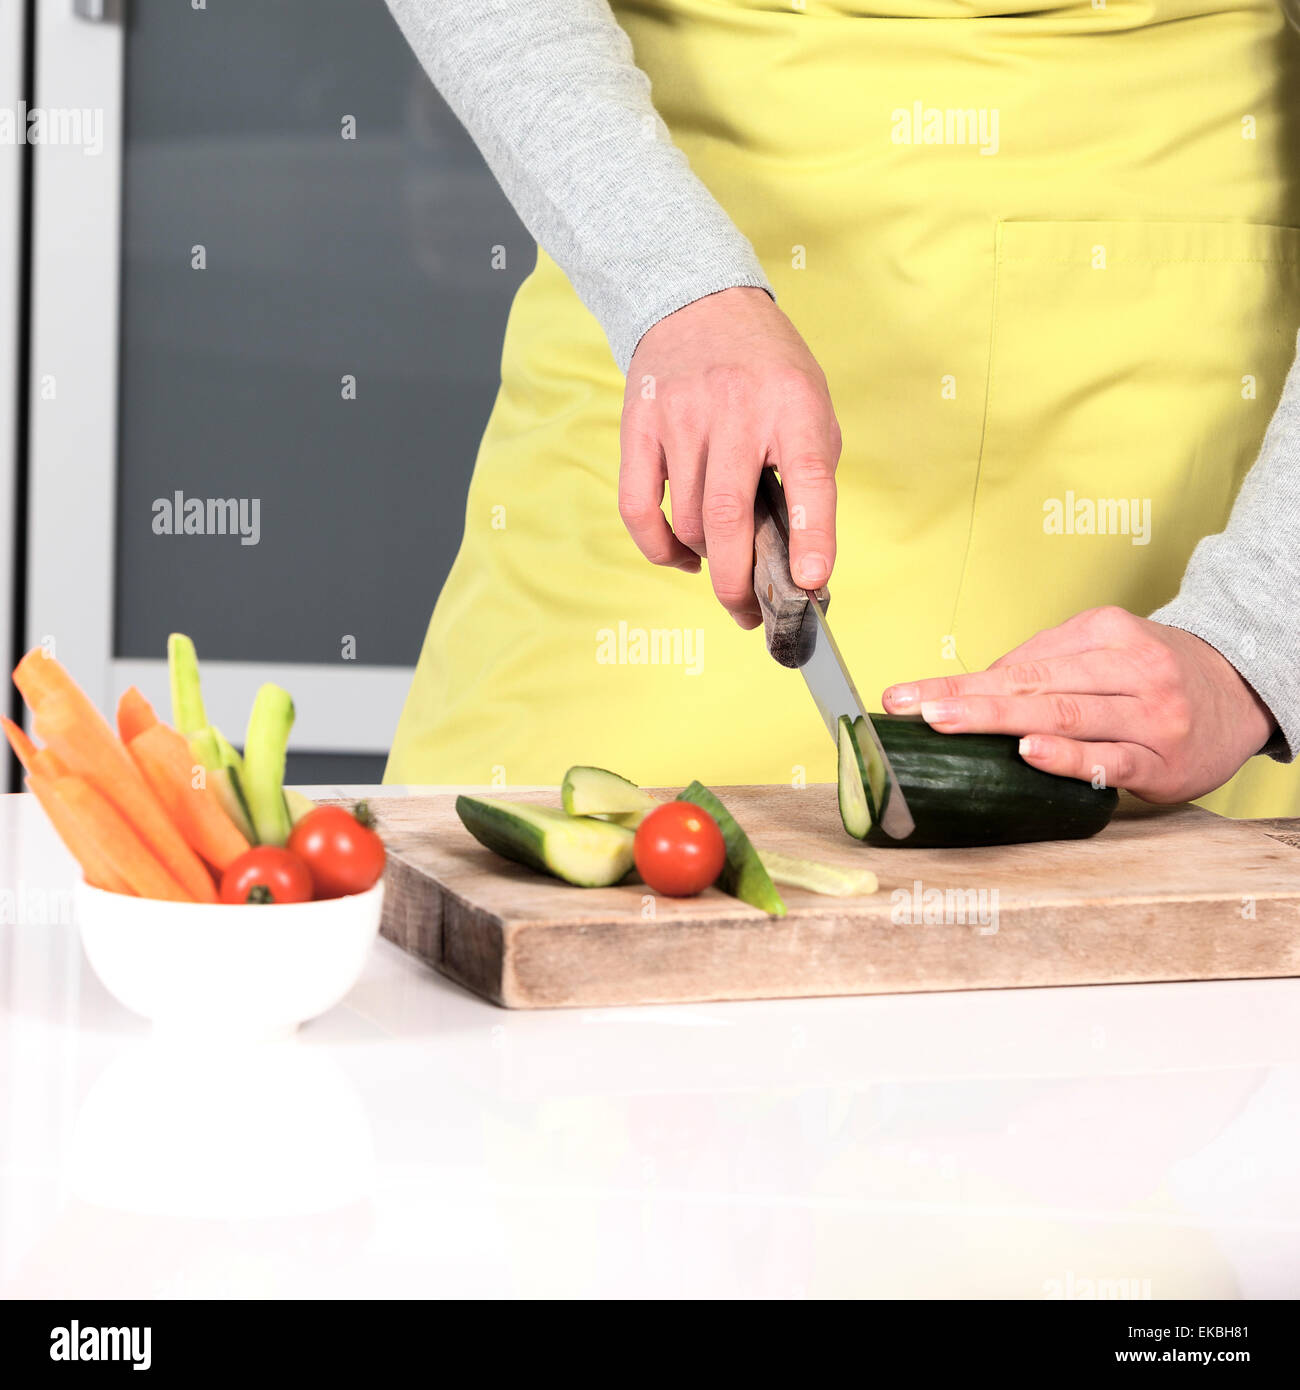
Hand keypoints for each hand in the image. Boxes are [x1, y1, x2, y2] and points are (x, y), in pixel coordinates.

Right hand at [619, 286, 841, 626]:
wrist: (699, 302)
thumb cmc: (766, 370)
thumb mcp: (810, 406)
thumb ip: (810, 474)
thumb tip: (803, 560)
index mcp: (792, 404)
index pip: (808, 478)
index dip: (813, 536)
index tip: (810, 581)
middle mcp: (736, 409)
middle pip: (728, 517)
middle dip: (739, 582)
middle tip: (750, 614)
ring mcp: (681, 417)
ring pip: (686, 521)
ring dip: (706, 559)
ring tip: (724, 562)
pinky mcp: (640, 426)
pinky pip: (638, 509)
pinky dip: (659, 548)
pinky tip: (682, 557)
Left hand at [881, 606, 1275, 801]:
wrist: (1242, 693)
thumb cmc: (1153, 674)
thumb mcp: (1105, 649)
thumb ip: (1045, 663)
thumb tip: (975, 687)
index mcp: (1105, 633)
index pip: (1018, 663)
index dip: (958, 680)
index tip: (903, 696)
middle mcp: (1129, 668)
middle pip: (1033, 684)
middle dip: (966, 698)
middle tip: (914, 708)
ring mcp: (1148, 715)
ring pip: (1065, 715)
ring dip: (1000, 721)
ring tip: (948, 724)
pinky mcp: (1162, 760)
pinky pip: (1109, 759)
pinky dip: (1067, 756)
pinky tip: (1030, 754)